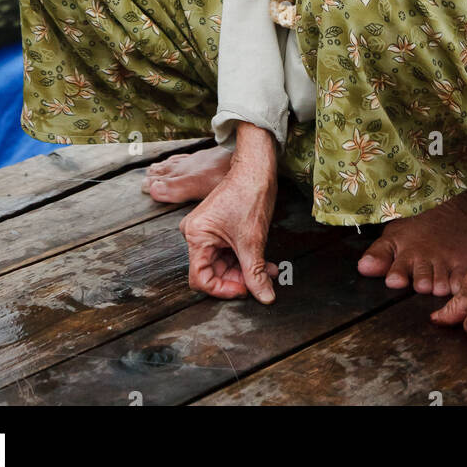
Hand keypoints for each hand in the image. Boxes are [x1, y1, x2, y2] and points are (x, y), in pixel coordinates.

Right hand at [180, 123, 278, 302]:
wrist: (257, 167)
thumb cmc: (249, 195)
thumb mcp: (252, 241)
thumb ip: (256, 273)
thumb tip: (265, 298)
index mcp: (196, 236)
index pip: (201, 279)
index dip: (223, 289)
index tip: (245, 290)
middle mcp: (196, 234)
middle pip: (214, 272)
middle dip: (240, 278)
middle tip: (261, 282)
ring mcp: (207, 230)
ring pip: (225, 263)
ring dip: (247, 269)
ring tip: (269, 271)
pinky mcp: (219, 227)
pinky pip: (230, 251)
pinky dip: (247, 258)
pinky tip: (266, 263)